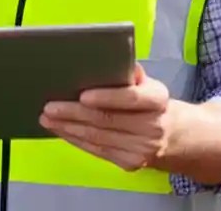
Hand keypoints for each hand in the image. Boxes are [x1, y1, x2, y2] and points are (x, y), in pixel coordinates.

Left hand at [39, 63, 178, 171]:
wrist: (172, 135)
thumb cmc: (149, 102)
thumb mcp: (147, 82)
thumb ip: (129, 72)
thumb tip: (109, 58)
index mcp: (158, 99)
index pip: (132, 98)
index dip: (106, 97)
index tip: (82, 95)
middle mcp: (153, 125)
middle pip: (108, 120)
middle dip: (74, 113)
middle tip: (50, 107)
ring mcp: (142, 148)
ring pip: (98, 137)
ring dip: (69, 128)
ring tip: (48, 119)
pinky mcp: (131, 163)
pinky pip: (98, 150)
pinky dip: (76, 140)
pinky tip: (62, 131)